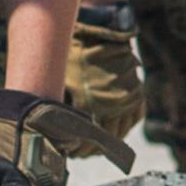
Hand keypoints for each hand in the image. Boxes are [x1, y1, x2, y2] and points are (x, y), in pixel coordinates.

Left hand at [60, 14, 146, 159]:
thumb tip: (49, 127)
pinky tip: (117, 130)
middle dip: (90, 149)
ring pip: (121, 132)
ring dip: (109, 142)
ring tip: (97, 145)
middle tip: (80, 153)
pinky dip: (127, 126)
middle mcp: (111, 106)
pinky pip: (135, 117)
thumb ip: (60, 104)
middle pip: (103, 140)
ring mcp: (126, 99)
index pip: (86, 140)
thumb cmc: (75, 54)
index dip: (77, 150)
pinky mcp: (136, 91)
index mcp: (91, 105)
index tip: (70, 153)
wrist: (99, 31)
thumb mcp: (62, 79)